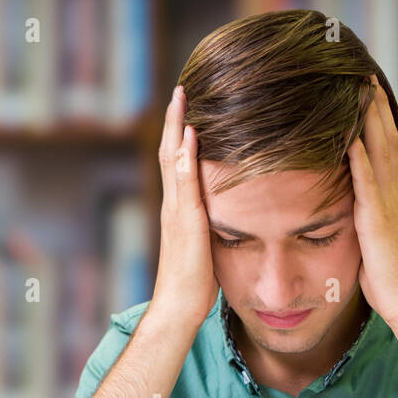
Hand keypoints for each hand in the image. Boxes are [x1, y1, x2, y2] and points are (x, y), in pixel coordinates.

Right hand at [150, 85, 218, 326]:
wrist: (179, 308)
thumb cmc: (195, 286)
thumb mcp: (206, 248)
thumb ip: (211, 228)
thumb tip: (228, 217)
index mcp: (179, 211)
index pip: (177, 165)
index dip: (180, 136)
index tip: (187, 110)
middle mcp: (173, 206)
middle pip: (169, 152)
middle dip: (175, 120)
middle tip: (180, 89)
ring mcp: (176, 211)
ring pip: (172, 159)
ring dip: (176, 126)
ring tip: (181, 97)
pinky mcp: (185, 221)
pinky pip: (184, 181)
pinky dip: (185, 155)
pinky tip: (190, 133)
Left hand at [346, 75, 397, 325]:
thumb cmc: (388, 276)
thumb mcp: (373, 238)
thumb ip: (365, 216)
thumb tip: (352, 207)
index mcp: (387, 196)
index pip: (383, 148)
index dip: (375, 119)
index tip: (366, 91)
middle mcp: (388, 194)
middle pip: (384, 140)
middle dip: (373, 107)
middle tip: (364, 75)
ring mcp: (384, 205)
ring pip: (379, 153)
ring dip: (369, 122)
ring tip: (360, 92)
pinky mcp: (376, 222)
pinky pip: (367, 186)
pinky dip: (359, 161)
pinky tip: (350, 140)